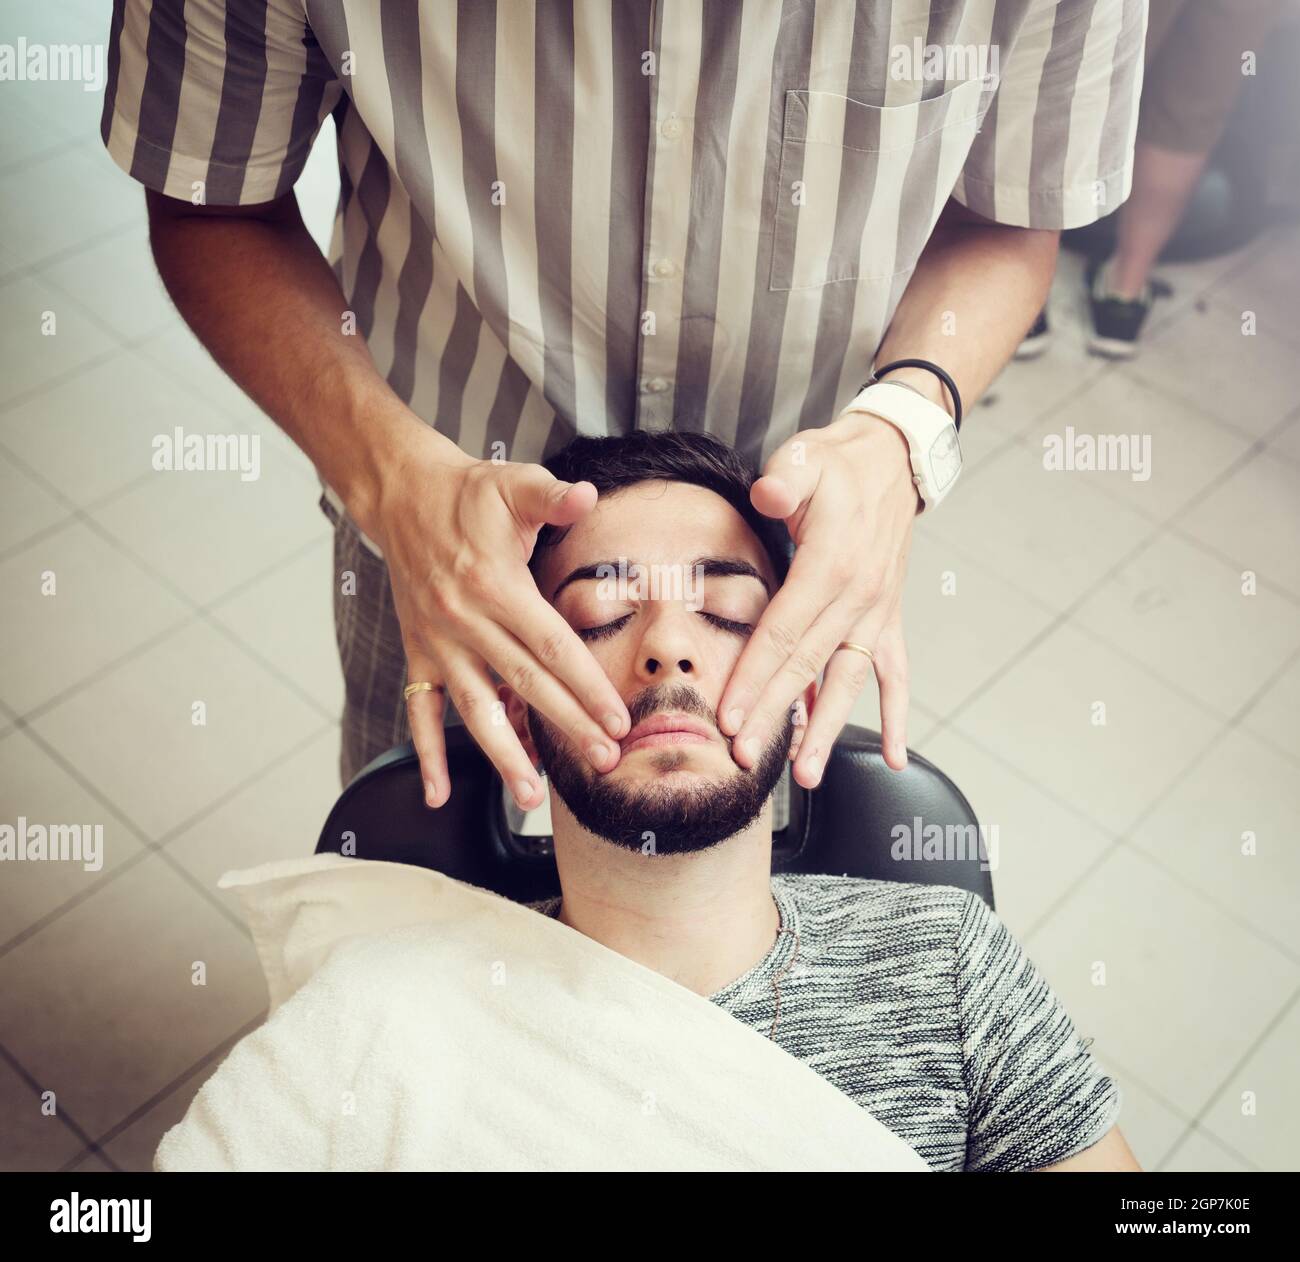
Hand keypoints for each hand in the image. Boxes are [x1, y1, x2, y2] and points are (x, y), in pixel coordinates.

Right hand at [362, 428, 629, 810]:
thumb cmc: (468, 495)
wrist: (402, 496)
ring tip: (530, 796)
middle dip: (567, 727)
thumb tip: (586, 496)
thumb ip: (551, 496)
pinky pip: (420, 713)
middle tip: (604, 761)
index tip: (617, 719)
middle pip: (525, 686)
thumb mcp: (513, 485)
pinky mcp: (418, 655)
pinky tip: (438, 795)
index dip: (586, 685)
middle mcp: (466, 622)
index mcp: (497, 587)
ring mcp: (439, 645)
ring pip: (475, 711)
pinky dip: (427, 754)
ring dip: (503, 756)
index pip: (551, 647)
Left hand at [717, 407, 920, 783]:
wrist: (892, 461)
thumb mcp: (806, 457)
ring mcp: (876, 613)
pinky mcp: (887, 618)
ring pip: (849, 682)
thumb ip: (786, 478)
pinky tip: (893, 758)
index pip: (784, 631)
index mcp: (831, 564)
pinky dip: (895, 716)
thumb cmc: (837, 464)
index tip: (729, 715)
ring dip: (827, 730)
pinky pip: (895, 675)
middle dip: (774, 715)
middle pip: (808, 667)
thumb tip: (768, 495)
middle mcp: (858, 597)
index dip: (755, 675)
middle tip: (746, 757)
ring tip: (807, 776)